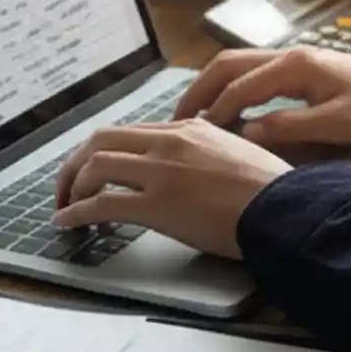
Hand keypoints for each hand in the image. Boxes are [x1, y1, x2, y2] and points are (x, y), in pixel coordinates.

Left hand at [53, 118, 290, 259]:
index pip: (131, 131)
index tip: (95, 169)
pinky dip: (77, 212)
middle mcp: (170, 142)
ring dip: (72, 186)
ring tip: (66, 206)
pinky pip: (102, 203)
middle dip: (76, 163)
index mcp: (190, 128)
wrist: (284, 208)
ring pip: (96, 165)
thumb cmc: (272, 190)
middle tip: (67, 185)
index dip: (104, 151)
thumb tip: (192, 173)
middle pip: (101, 139)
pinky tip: (69, 223)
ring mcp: (162, 172)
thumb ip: (208, 154)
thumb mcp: (237, 154)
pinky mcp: (158, 205)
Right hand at [173, 47, 350, 149]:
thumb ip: (290, 127)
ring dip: (212, 87)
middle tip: (176, 119)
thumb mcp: (336, 125)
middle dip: (199, 90)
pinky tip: (226, 112)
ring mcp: (291, 59)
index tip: (196, 135)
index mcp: (295, 66)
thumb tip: (247, 133)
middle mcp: (287, 56)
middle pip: (228, 65)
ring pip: (237, 66)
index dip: (216, 111)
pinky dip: (231, 89)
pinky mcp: (298, 69)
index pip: (241, 86)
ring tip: (192, 117)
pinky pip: (252, 74)